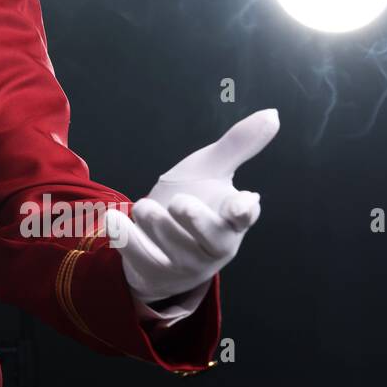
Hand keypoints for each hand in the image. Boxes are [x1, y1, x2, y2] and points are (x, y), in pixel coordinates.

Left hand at [105, 109, 277, 303]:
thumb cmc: (193, 201)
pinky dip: (124, 235)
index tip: (243, 202)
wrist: (157, 245)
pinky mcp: (155, 272)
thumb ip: (237, 145)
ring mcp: (185, 263)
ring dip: (152, 218)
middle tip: (180, 203)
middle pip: (212, 238)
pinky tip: (114, 220)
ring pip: (171, 243)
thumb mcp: (211, 170)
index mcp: (232, 219)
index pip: (243, 216)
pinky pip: (138, 254)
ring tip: (146, 206)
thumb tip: (272, 114)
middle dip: (194, 218)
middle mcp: (214, 245)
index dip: (244, 210)